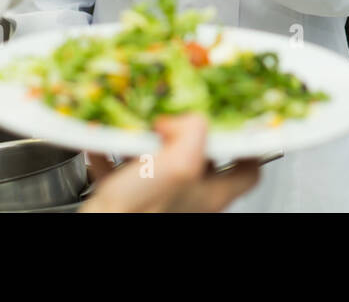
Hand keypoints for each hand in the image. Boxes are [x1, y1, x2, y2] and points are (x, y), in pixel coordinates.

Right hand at [80, 114, 259, 212]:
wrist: (100, 229)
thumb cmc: (141, 211)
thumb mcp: (179, 163)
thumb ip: (194, 133)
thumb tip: (186, 119)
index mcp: (212, 196)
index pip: (248, 172)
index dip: (243, 147)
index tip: (231, 126)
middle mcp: (191, 203)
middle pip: (200, 162)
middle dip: (184, 136)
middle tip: (171, 119)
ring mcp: (162, 205)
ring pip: (160, 166)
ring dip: (145, 144)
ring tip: (133, 129)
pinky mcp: (132, 205)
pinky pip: (124, 176)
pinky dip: (114, 156)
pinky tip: (102, 145)